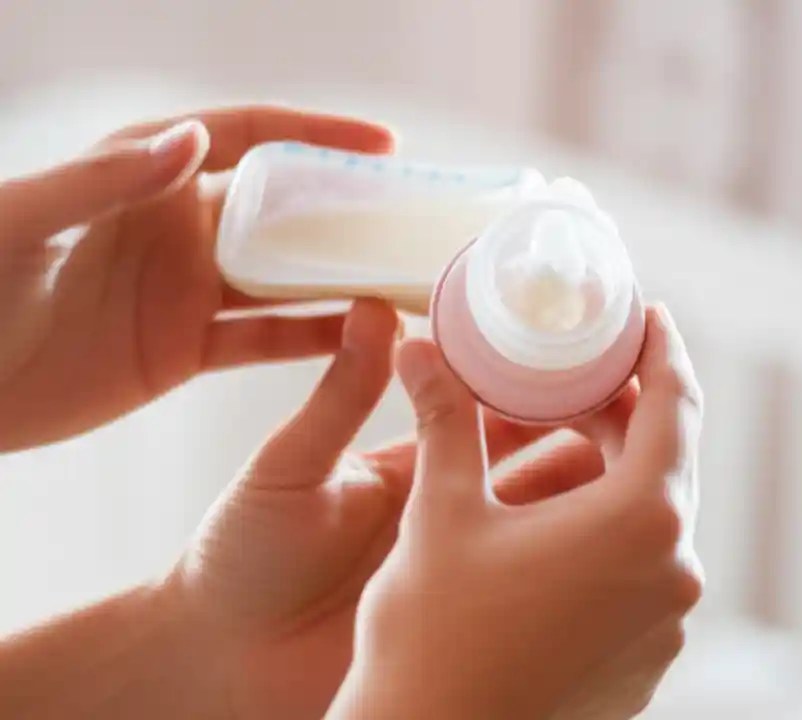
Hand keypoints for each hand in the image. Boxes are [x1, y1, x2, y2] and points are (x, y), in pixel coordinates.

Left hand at [0, 106, 393, 450]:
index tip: (383, 144)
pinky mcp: (184, 350)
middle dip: (348, 207)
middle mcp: (174, 226)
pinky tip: (365, 338)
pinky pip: (265, 340)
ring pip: (285, 275)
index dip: (315, 135)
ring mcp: (184, 290)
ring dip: (343, 275)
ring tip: (408, 278)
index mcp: (140, 176)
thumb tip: (195, 142)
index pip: (245, 140)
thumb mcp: (21, 220)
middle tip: (414, 217)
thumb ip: (105, 182)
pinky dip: (316, 339)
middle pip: (281, 208)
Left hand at [165, 299, 631, 718]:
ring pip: (552, 524)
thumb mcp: (289, 472)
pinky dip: (576, 560)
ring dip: (594, 492)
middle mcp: (447, 513)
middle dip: (587, 432)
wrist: (219, 664)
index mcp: (409, 467)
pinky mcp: (468, 620)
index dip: (534, 382)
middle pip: (538, 464)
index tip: (579, 350)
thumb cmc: (238, 564)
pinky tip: (611, 544)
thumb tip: (376, 309)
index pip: (490, 413)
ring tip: (639, 464)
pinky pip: (536, 586)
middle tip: (630, 402)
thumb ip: (338, 399)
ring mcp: (464, 569)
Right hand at [329, 306, 703, 719]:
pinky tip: (560, 526)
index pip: (677, 406)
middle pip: (669, 462)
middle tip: (582, 373)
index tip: (648, 317)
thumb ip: (444, 419)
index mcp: (640, 520)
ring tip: (564, 445)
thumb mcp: (439, 512)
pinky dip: (616, 534)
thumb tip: (419, 347)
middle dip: (630, 411)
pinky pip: (647, 572)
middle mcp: (674, 571)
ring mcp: (667, 624)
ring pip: (657, 520)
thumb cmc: (433, 633)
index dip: (664, 351)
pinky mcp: (647, 660)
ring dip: (620, 475)